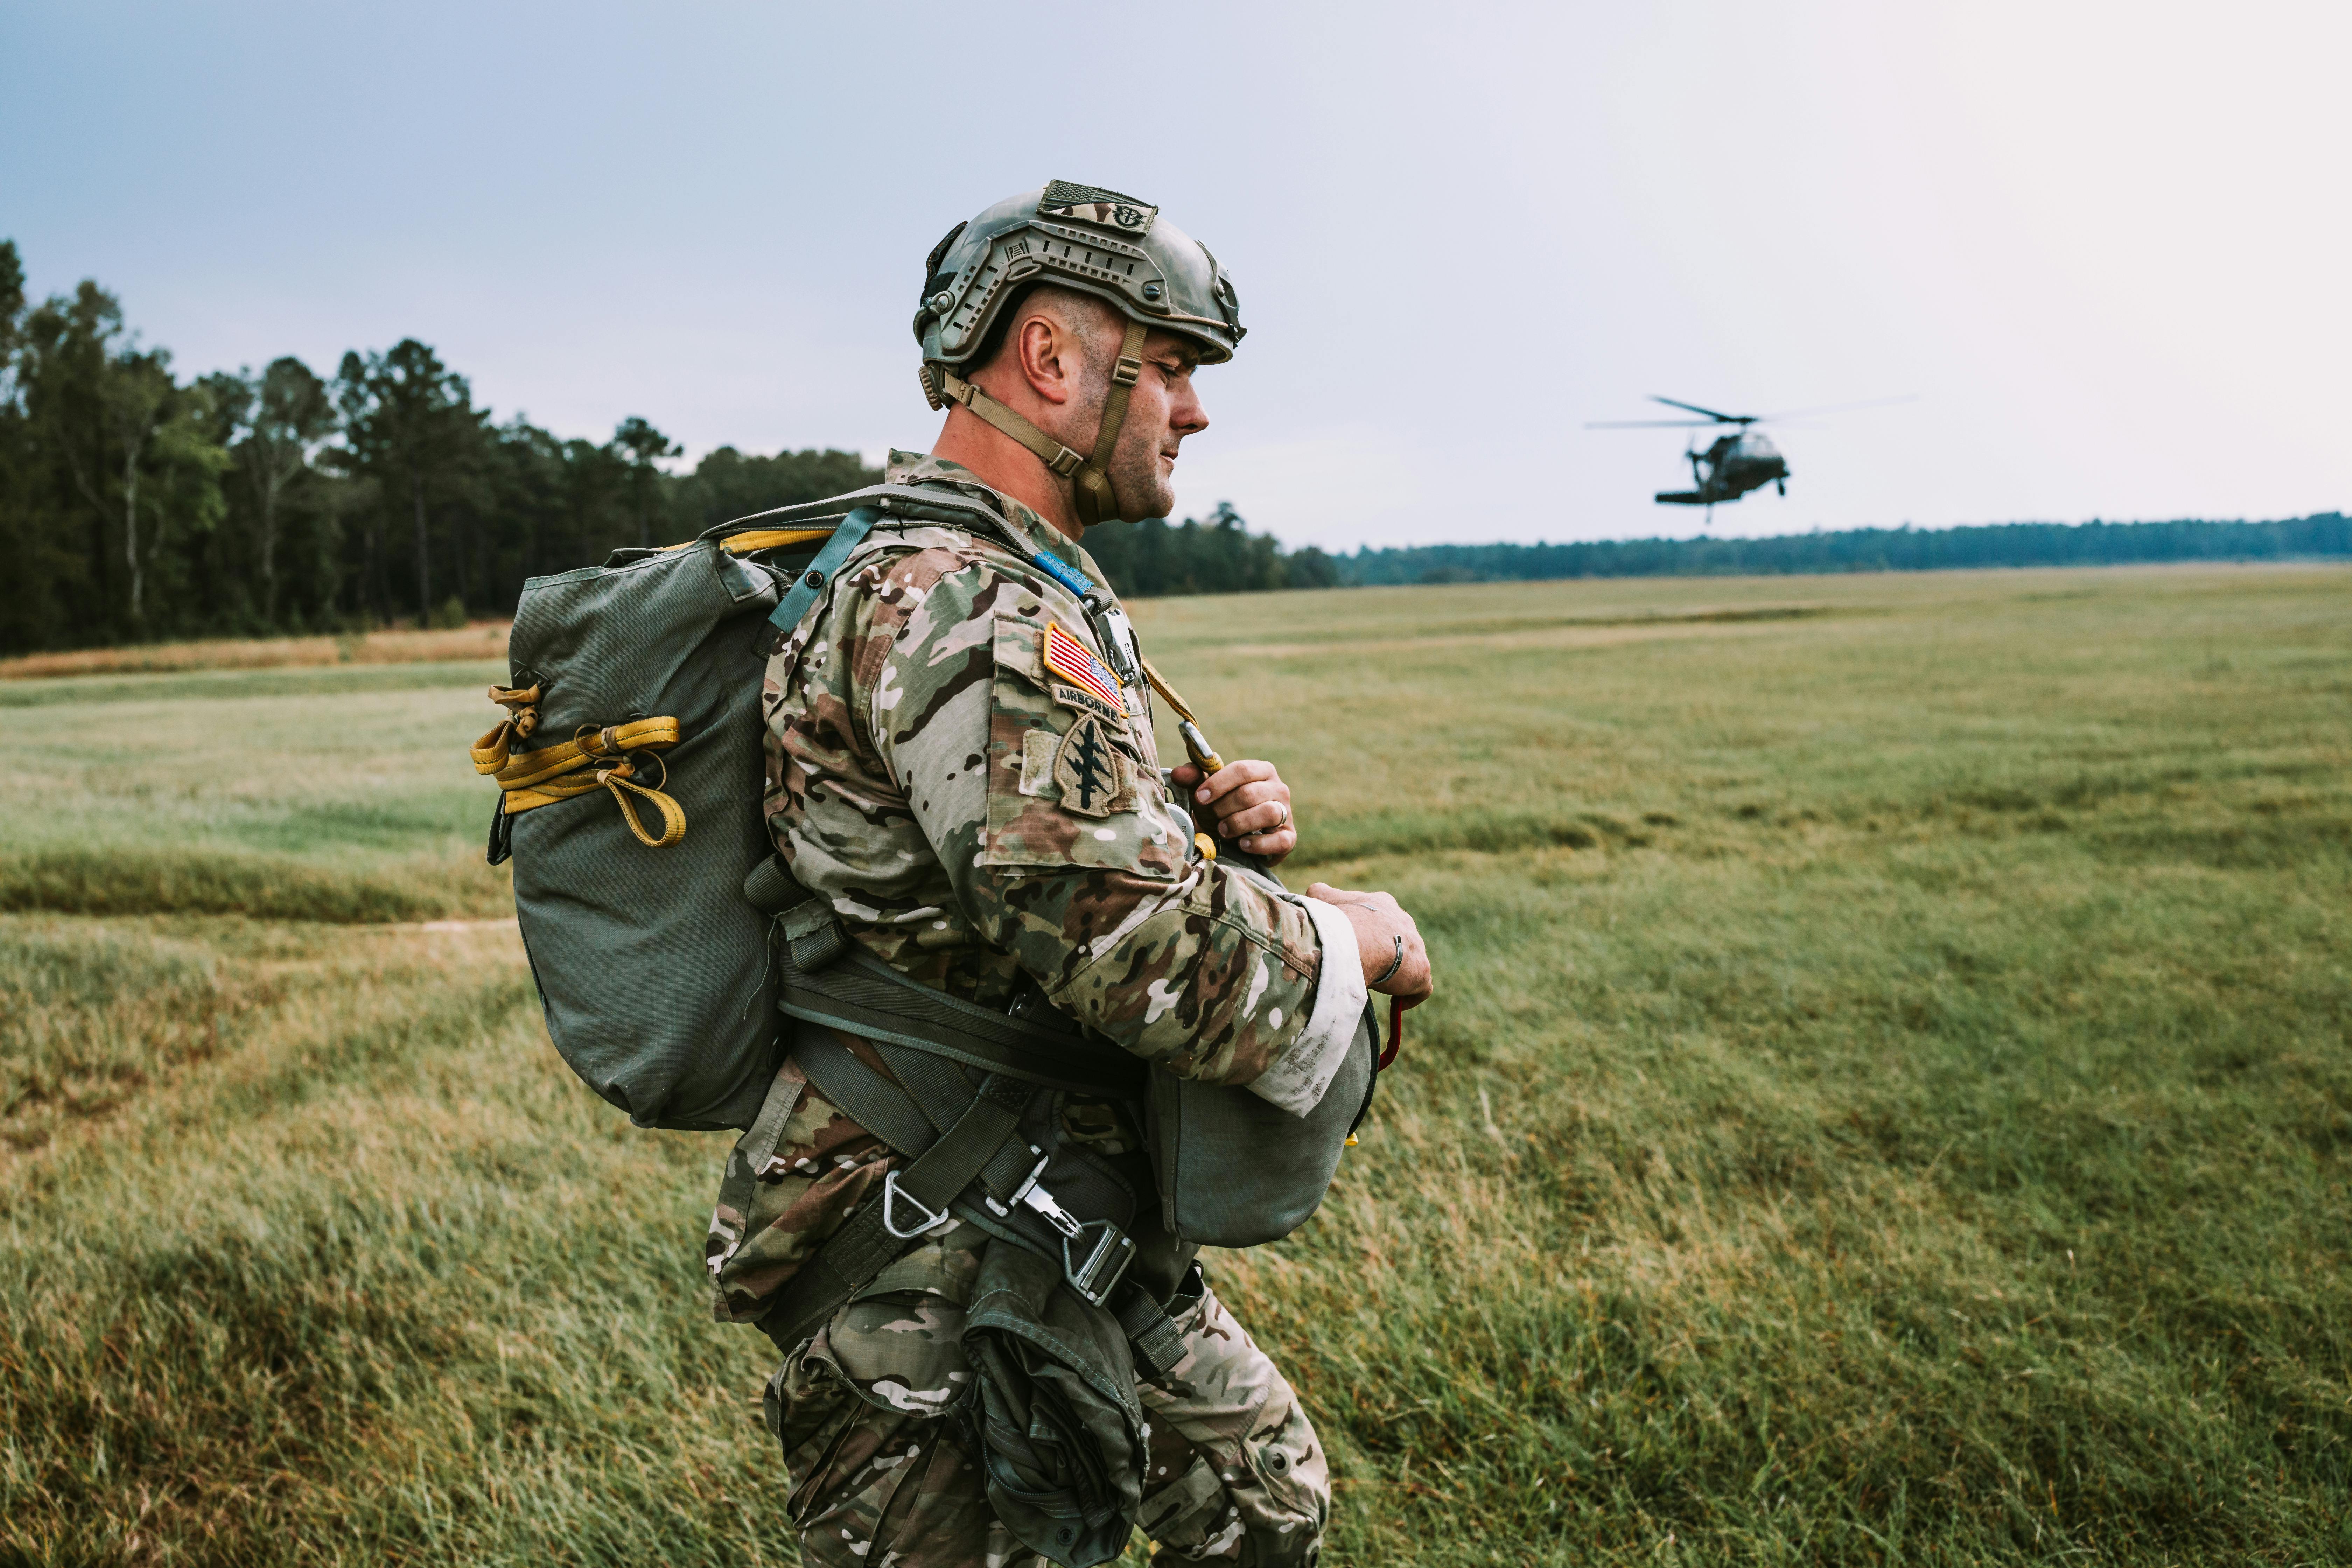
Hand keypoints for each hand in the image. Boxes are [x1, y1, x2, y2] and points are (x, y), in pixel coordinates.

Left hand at [1172, 758, 1294, 863]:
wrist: (1235, 840)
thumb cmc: (1222, 809)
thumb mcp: (1206, 793)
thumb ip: (1193, 779)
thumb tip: (1178, 773)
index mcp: (1261, 770)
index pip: (1242, 770)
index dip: (1218, 784)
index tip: (1200, 797)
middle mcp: (1278, 788)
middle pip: (1250, 793)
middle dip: (1224, 807)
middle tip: (1212, 817)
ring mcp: (1286, 813)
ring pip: (1268, 813)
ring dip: (1239, 823)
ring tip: (1223, 830)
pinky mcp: (1289, 838)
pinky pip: (1278, 840)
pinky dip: (1257, 844)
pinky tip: (1242, 844)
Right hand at [1305, 884, 1433, 1007]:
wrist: (1357, 942)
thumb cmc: (1338, 922)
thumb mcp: (1324, 901)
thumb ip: (1322, 895)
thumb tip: (1314, 892)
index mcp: (1381, 904)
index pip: (1378, 918)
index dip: (1368, 933)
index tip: (1356, 946)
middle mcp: (1403, 921)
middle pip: (1396, 938)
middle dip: (1383, 951)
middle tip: (1365, 966)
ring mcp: (1416, 945)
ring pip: (1410, 960)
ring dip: (1396, 972)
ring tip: (1377, 985)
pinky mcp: (1421, 970)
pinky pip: (1422, 986)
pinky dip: (1410, 995)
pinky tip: (1397, 1003)